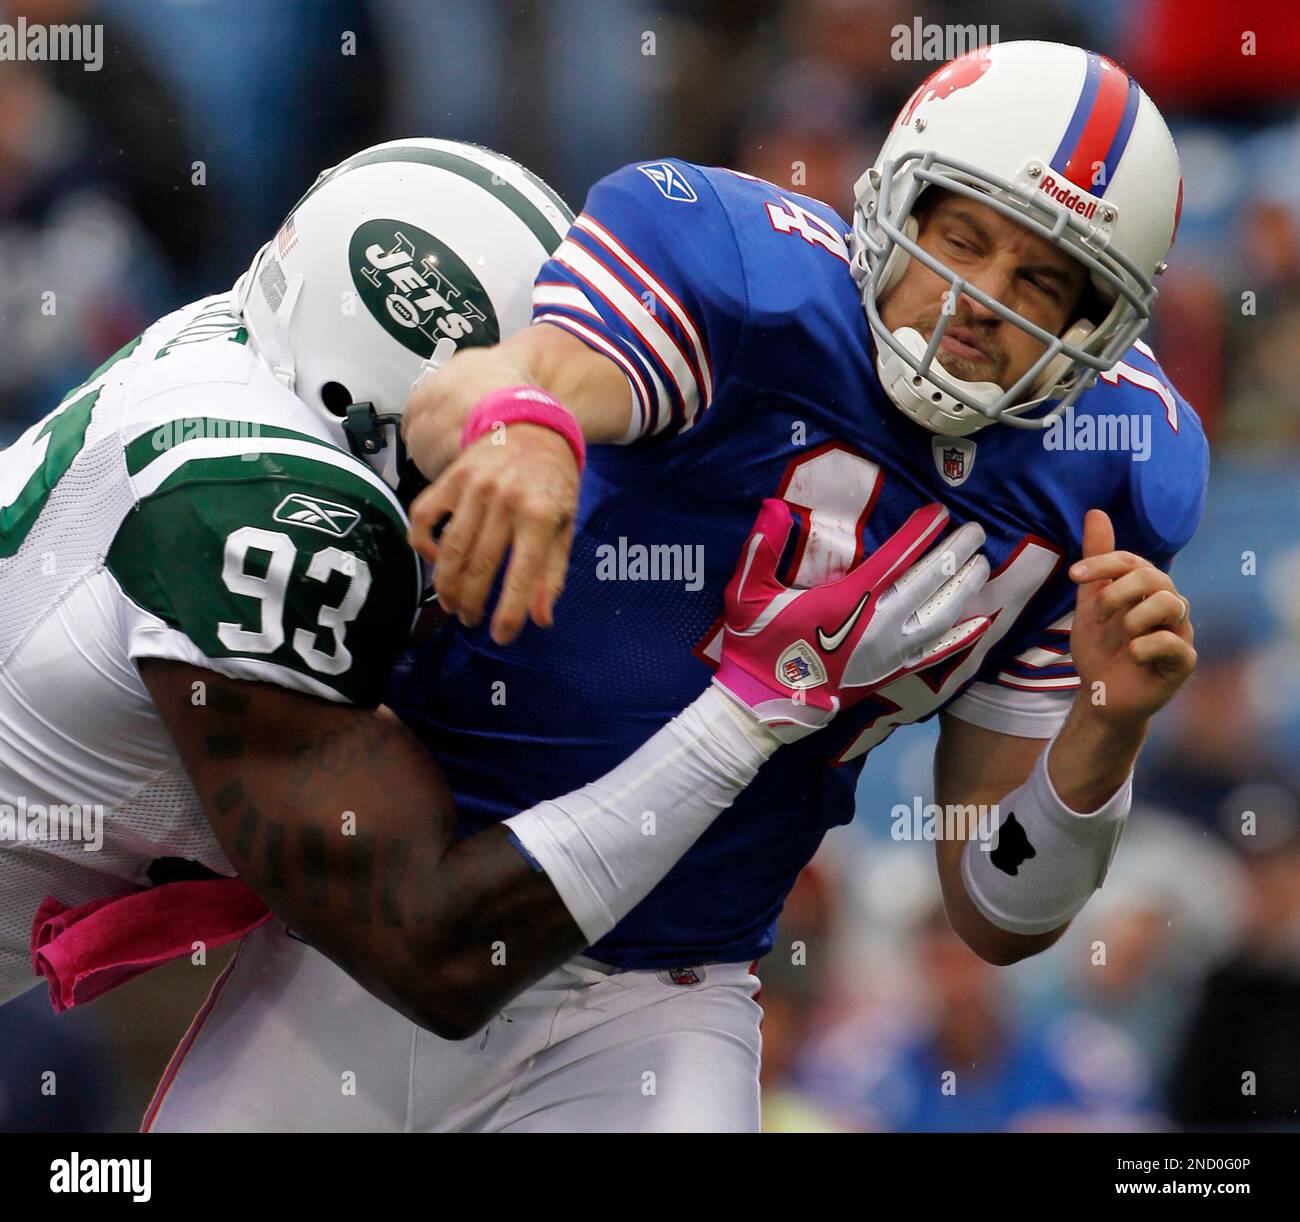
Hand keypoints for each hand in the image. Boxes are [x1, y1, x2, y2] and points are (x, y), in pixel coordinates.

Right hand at [407, 424, 578, 644]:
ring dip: (446, 585)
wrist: (533, 427)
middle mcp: (504, 501)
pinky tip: (432, 559)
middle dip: (473, 603)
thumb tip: (540, 619)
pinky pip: (423, 516)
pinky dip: (421, 542)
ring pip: (450, 549)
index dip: (509, 613)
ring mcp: (473, 488)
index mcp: (540, 516)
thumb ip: (553, 573)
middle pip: (479, 567)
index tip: (501, 637)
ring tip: (452, 604)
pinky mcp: (450, 478)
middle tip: (472, 621)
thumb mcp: (566, 526)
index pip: (523, 576)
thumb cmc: (553, 483)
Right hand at [713, 499, 992, 740]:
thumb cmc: (758, 645)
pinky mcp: (892, 673)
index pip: (896, 558)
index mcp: (846, 600)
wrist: (765, 705)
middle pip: (929, 582)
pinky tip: (982, 622)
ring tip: (982, 564)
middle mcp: (878, 624)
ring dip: (965, 587)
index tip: (940, 511)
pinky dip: (961, 636)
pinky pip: (936, 652)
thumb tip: (772, 506)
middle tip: (976, 530)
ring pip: (942, 614)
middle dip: (955, 553)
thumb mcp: (747, 594)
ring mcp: (890, 651)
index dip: (921, 532)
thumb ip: (761, 549)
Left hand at [1067, 508, 1195, 727]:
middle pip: (1156, 578)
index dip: (1103, 562)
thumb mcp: (1090, 602)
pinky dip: (1147, 646)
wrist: (1101, 694)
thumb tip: (1096, 512)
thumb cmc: (1101, 646)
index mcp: (1146, 589)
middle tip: (1098, 613)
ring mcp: (1178, 633)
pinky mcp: (1182, 663)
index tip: (1074, 575)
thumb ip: (1097, 561)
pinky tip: (1132, 655)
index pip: (1132, 561)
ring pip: (1172, 604)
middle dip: (1119, 591)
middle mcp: (1168, 605)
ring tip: (1120, 634)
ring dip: (1136, 616)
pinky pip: (1175, 644)